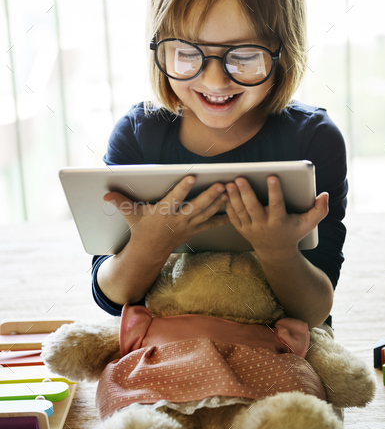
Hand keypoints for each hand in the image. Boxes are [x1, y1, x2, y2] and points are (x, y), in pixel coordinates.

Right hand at [103, 176, 229, 254]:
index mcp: (163, 213)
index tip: (191, 176)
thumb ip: (120, 202)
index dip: (182, 188)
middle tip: (221, 185)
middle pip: (196, 207)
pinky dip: (223, 218)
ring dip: (219, 203)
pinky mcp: (194, 230)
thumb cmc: (141, 228)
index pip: (174, 198)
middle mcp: (177, 220)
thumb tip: (106, 194)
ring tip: (230, 192)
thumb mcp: (131, 215)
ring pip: (206, 214)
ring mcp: (187, 226)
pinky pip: (210, 224)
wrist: (149, 251)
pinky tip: (235, 211)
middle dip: (209, 196)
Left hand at [223, 176, 328, 256]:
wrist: (276, 252)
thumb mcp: (308, 224)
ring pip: (240, 211)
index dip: (275, 191)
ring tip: (229, 182)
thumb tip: (325, 195)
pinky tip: (224, 193)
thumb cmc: (293, 233)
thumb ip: (319, 210)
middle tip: (241, 178)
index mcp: (279, 222)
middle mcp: (263, 225)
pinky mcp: (242, 229)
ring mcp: (251, 228)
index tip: (272, 176)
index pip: (277, 205)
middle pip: (253, 208)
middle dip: (246, 193)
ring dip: (234, 197)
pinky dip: (228, 205)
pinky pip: (233, 217)